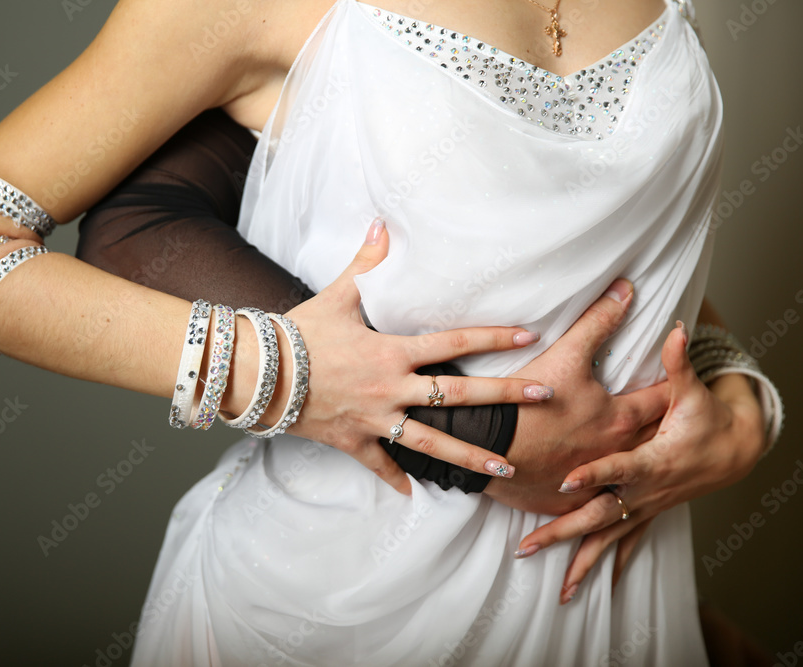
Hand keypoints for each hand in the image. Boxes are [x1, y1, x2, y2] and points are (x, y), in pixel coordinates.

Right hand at [281, 220, 556, 493]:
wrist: (258, 373)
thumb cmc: (298, 333)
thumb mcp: (336, 296)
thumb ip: (366, 264)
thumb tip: (383, 225)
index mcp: (392, 352)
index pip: (454, 343)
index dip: (493, 337)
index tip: (529, 336)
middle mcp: (391, 389)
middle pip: (458, 396)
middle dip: (504, 396)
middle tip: (544, 398)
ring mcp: (374, 419)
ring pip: (431, 442)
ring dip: (471, 457)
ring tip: (505, 469)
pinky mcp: (352, 441)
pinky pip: (379, 464)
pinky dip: (396, 478)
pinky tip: (415, 493)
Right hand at [482, 279, 670, 514]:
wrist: (486, 447)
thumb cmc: (525, 401)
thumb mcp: (565, 354)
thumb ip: (599, 321)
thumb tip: (627, 289)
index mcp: (620, 419)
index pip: (663, 399)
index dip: (672, 385)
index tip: (678, 379)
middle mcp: (615, 454)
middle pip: (649, 439)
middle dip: (658, 427)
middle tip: (666, 418)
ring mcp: (591, 482)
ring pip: (621, 473)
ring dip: (629, 462)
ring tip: (631, 452)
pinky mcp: (565, 501)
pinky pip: (587, 498)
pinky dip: (592, 489)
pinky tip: (591, 484)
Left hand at [515, 321, 766, 602]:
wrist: (733, 451)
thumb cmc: (707, 420)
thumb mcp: (692, 393)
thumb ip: (677, 364)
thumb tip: (676, 329)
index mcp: (652, 460)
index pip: (617, 469)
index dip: (594, 475)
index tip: (566, 482)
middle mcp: (645, 491)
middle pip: (600, 515)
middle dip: (565, 531)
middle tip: (530, 545)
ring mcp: (644, 507)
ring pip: (606, 537)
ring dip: (580, 559)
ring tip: (555, 587)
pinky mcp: (643, 513)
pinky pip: (620, 543)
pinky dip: (603, 563)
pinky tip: (583, 583)